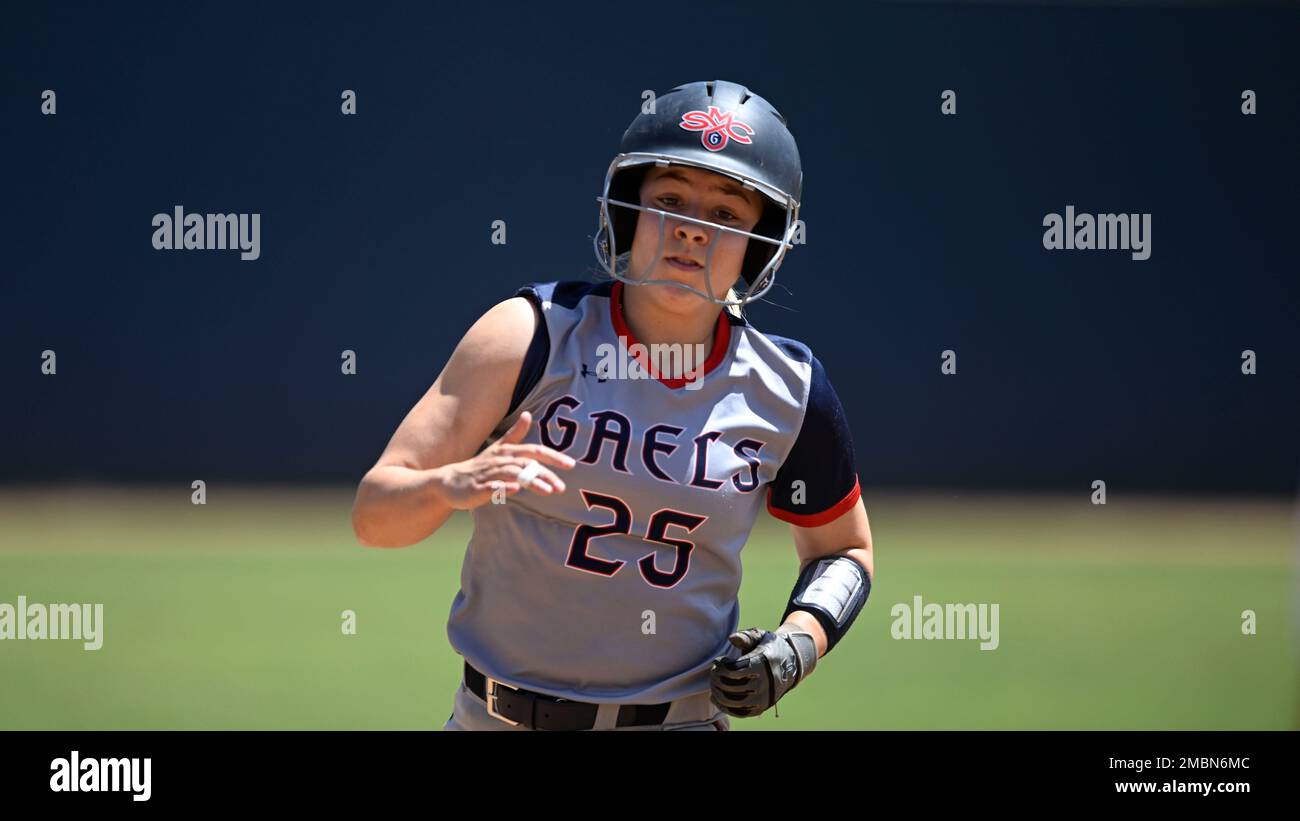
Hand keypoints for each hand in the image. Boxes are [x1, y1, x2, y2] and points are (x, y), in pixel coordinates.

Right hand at [434, 411, 575, 510]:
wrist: (449, 480)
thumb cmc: (479, 465)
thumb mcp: (498, 448)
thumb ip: (515, 434)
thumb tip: (527, 414)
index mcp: (507, 452)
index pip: (534, 451)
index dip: (553, 457)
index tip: (572, 465)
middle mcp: (500, 460)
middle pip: (526, 464)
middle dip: (545, 474)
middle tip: (562, 487)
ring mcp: (488, 474)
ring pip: (512, 475)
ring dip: (530, 481)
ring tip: (548, 491)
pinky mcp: (477, 488)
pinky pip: (492, 487)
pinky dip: (503, 488)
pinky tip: (516, 491)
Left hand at [709, 625, 817, 717]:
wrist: (791, 666)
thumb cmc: (769, 648)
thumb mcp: (761, 637)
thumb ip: (746, 636)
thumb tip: (731, 639)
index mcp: (762, 664)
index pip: (732, 670)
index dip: (721, 665)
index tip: (720, 660)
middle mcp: (763, 683)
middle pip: (728, 686)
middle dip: (715, 677)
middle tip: (714, 671)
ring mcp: (762, 698)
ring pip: (730, 700)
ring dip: (716, 692)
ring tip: (715, 683)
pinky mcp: (760, 708)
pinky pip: (737, 712)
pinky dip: (723, 706)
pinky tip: (716, 697)